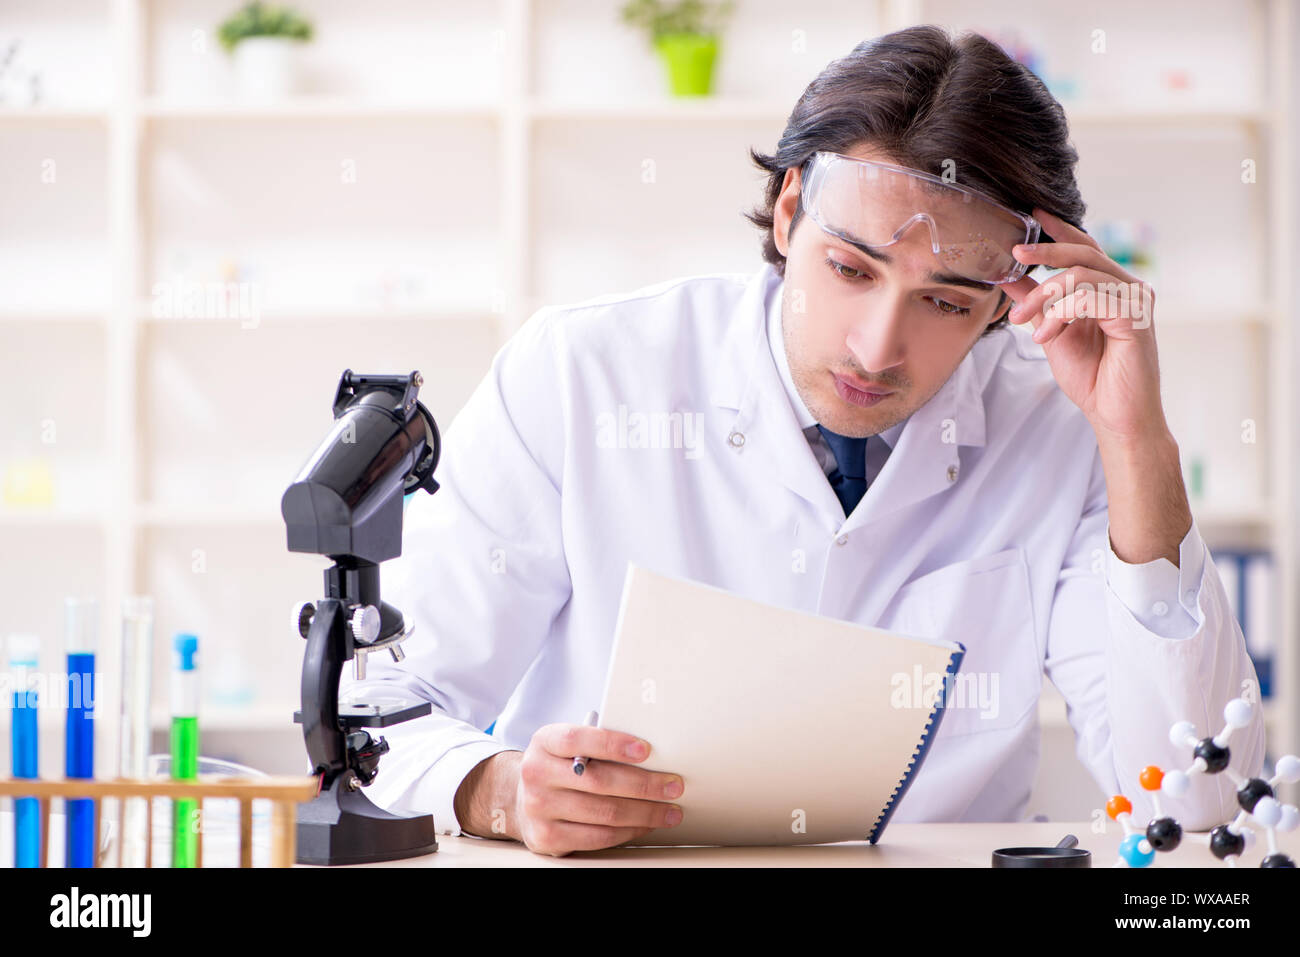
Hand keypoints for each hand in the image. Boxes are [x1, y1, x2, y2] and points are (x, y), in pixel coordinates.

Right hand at [510, 723, 684, 855]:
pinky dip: (629, 831)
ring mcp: (539, 808)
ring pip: (604, 812)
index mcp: (544, 742)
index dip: (613, 744)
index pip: (577, 739)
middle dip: (644, 785)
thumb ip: (597, 744)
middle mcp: (536, 774)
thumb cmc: (560, 767)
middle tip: (673, 785)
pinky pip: (599, 837)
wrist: (523, 799)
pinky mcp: (547, 837)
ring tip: (669, 810)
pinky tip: (645, 824)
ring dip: (645, 812)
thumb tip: (650, 754)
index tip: (646, 749)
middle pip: (599, 781)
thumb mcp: (568, 746)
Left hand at [1000, 208, 1166, 442]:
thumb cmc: (1091, 377)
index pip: (1087, 247)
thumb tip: (1009, 276)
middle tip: (1015, 253)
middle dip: (1045, 252)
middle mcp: (1128, 288)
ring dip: (1044, 295)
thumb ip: (1036, 303)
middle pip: (1084, 252)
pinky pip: (1089, 298)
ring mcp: (1136, 301)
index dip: (1061, 229)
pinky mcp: (1135, 317)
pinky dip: (1059, 313)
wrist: (1114, 414)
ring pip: (1082, 275)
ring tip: (1023, 319)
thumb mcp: (1051, 333)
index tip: (1033, 214)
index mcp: (1110, 288)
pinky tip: (1046, 336)